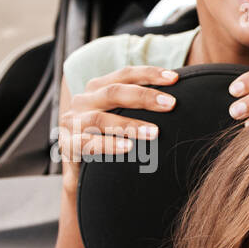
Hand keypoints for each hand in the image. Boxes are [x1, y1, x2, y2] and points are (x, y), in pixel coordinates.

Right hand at [58, 65, 178, 190]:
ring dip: (129, 124)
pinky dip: (108, 145)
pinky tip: (128, 148)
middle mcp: (83, 101)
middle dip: (144, 97)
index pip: (124, 74)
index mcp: (98, 89)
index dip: (149, 74)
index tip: (176, 78)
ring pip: (100, 118)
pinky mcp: (68, 145)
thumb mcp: (125, 118)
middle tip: (171, 104)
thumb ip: (143, 107)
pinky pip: (87, 143)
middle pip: (113, 92)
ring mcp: (73, 122)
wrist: (83, 173)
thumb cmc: (112, 140)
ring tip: (154, 132)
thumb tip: (181, 100)